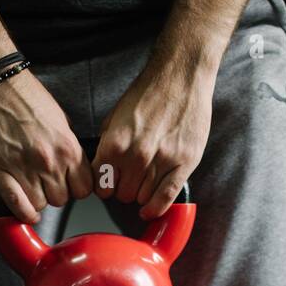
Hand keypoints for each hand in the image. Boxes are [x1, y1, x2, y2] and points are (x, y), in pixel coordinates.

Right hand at [0, 69, 91, 223]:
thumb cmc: (25, 96)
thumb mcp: (59, 119)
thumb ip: (68, 148)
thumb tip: (73, 169)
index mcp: (67, 147)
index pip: (83, 189)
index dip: (76, 188)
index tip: (69, 184)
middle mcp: (48, 161)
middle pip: (62, 200)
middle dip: (56, 193)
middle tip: (48, 183)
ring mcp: (22, 168)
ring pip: (41, 205)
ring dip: (38, 200)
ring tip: (33, 187)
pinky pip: (17, 205)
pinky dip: (24, 213)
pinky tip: (27, 211)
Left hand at [92, 58, 215, 218]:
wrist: (179, 76)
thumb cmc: (147, 93)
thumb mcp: (114, 118)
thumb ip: (107, 146)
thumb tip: (103, 171)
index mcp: (114, 145)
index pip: (101, 187)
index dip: (105, 186)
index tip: (111, 182)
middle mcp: (136, 156)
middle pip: (122, 196)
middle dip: (123, 190)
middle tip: (130, 179)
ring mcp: (161, 161)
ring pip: (143, 199)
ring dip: (141, 194)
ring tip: (145, 181)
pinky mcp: (183, 163)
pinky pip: (166, 198)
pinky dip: (156, 209)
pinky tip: (150, 210)